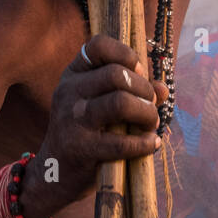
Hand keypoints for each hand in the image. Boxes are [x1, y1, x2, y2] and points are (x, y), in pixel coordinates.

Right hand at [24, 34, 165, 217]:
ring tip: (151, 123)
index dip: (125, 54)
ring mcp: (73, 120)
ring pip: (121, 103)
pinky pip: (122, 143)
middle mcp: (69, 92)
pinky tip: (151, 144)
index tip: (138, 71)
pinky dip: (145, 143)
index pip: (98, 46)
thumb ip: (132, 90)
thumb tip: (162, 89)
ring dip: (147, 113)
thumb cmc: (86, 131)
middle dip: (144, 89)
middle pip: (116, 74)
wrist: (54, 171)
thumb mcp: (100, 103)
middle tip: (150, 104)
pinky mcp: (81, 148)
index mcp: (73, 75)